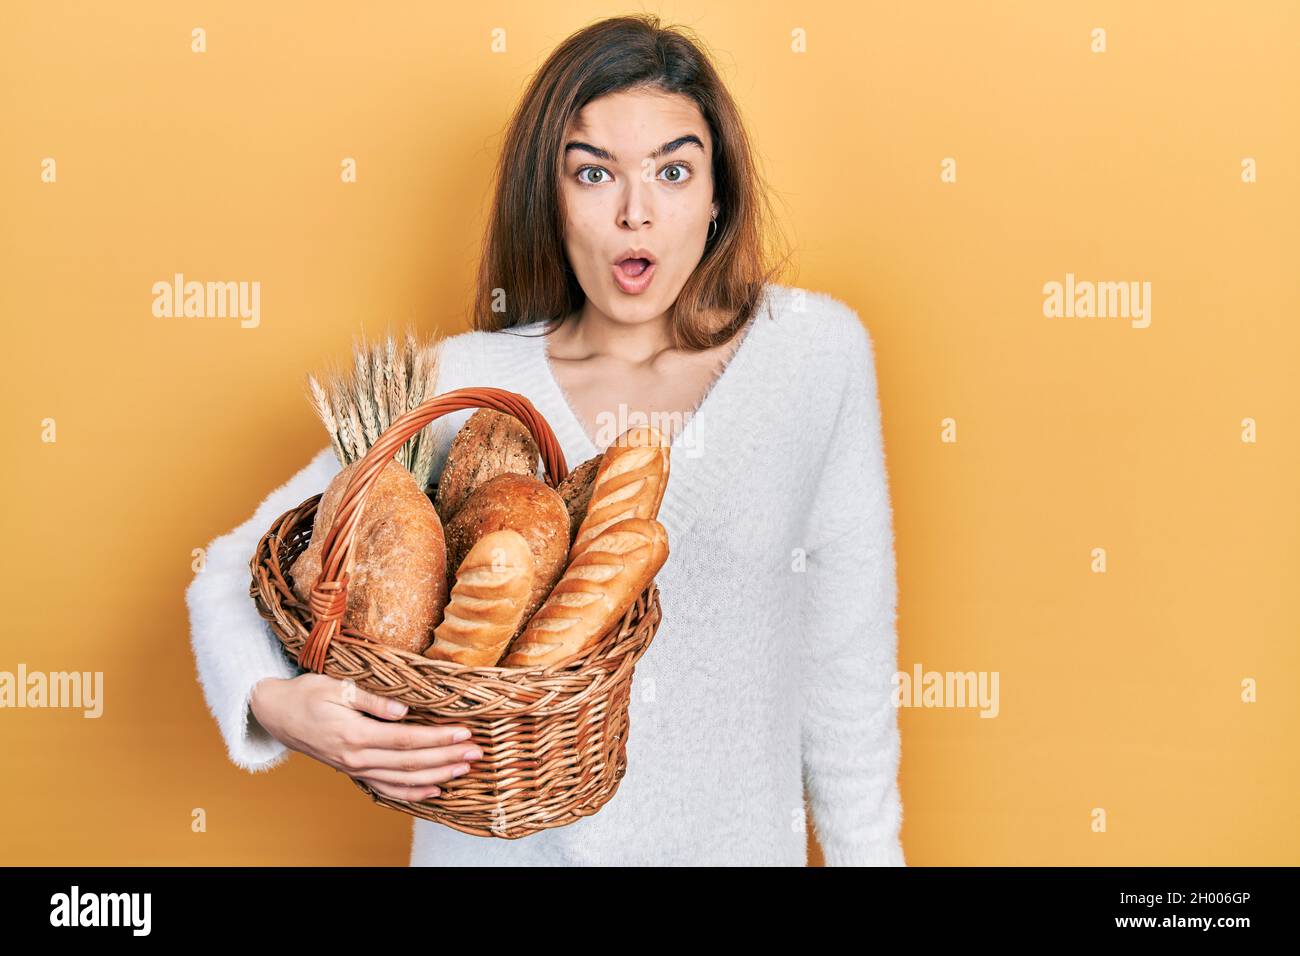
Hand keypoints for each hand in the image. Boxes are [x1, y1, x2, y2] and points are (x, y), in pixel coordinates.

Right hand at [250, 674, 478, 801]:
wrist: (277, 714)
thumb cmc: (307, 694)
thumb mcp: (336, 686)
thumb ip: (371, 699)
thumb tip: (403, 709)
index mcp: (354, 734)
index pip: (406, 740)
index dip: (437, 738)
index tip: (464, 733)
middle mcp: (356, 758)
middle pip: (410, 763)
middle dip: (446, 758)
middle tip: (476, 752)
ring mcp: (355, 768)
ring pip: (402, 780)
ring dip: (437, 776)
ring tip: (464, 769)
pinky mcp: (354, 771)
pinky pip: (386, 789)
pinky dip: (412, 793)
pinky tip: (435, 790)